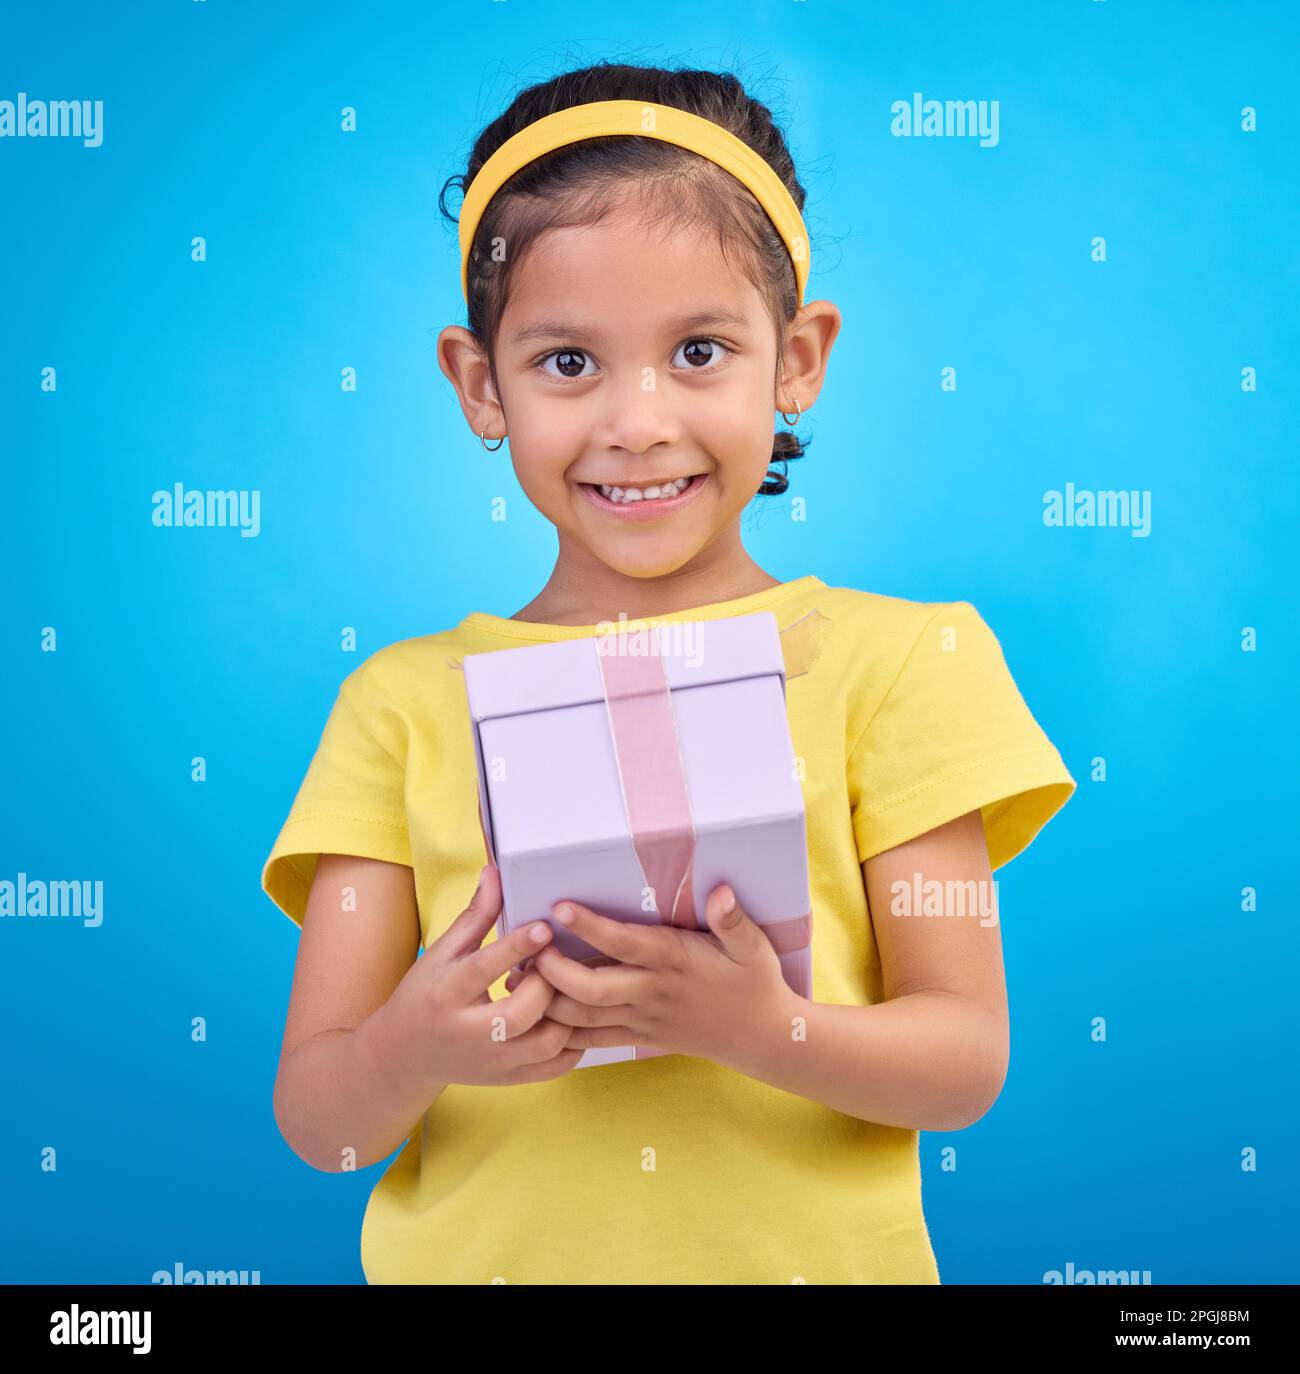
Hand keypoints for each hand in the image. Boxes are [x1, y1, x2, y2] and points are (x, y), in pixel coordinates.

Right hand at [382, 864, 583, 1086]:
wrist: (405, 1055)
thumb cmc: (425, 994)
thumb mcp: (440, 953)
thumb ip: (474, 916)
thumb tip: (495, 871)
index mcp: (446, 994)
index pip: (484, 969)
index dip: (516, 947)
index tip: (544, 927)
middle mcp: (468, 1033)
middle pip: (521, 1012)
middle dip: (547, 982)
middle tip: (556, 960)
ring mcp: (492, 1062)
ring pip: (545, 1044)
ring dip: (566, 1012)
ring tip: (565, 988)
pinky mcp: (508, 1080)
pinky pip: (555, 1067)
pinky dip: (574, 1043)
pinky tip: (573, 1016)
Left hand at [508, 884, 800, 1071]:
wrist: (760, 1037)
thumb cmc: (754, 981)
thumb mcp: (753, 947)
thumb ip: (733, 920)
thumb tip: (722, 892)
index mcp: (674, 962)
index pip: (625, 944)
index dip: (591, 927)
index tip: (559, 907)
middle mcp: (652, 992)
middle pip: (591, 988)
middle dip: (552, 970)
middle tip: (525, 947)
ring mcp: (642, 1019)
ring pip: (584, 1017)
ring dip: (547, 1000)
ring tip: (517, 976)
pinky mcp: (638, 1037)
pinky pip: (592, 1040)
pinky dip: (561, 1030)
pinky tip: (535, 1014)